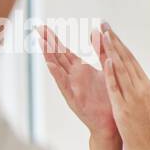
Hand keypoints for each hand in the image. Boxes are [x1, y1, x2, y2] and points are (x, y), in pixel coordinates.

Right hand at [38, 25, 118, 149]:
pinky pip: (64, 86)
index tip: (44, 26)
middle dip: (48, 42)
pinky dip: (58, 75)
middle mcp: (74, 77)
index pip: (64, 51)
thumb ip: (102, 52)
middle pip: (58, 57)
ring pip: (58, 69)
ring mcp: (72, 88)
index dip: (54, 39)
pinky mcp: (75, 99)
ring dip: (50, 55)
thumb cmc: (109, 98)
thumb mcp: (107, 70)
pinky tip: (51, 65)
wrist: (112, 123)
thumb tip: (98, 31)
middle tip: (38, 28)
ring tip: (41, 42)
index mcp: (80, 70)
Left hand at [98, 23, 149, 149]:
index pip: (131, 59)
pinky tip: (106, 59)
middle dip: (114, 41)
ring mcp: (131, 98)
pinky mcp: (123, 108)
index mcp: (147, 85)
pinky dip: (111, 74)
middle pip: (125, 61)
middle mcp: (140, 89)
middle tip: (103, 25)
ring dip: (111, 51)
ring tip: (102, 35)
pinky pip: (116, 88)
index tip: (110, 30)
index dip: (120, 43)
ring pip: (120, 70)